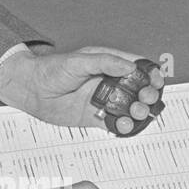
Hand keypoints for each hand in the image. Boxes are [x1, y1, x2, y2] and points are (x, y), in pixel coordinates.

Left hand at [0, 46, 164, 129]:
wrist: (33, 90)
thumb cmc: (52, 70)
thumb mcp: (79, 61)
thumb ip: (105, 62)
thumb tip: (129, 66)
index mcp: (110, 64)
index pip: (138, 68)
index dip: (151, 74)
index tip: (156, 80)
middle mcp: (111, 83)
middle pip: (139, 90)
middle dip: (148, 94)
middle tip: (146, 98)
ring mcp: (105, 101)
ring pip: (131, 109)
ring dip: (139, 112)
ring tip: (137, 112)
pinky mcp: (97, 118)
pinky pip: (117, 125)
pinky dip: (125, 127)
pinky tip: (125, 126)